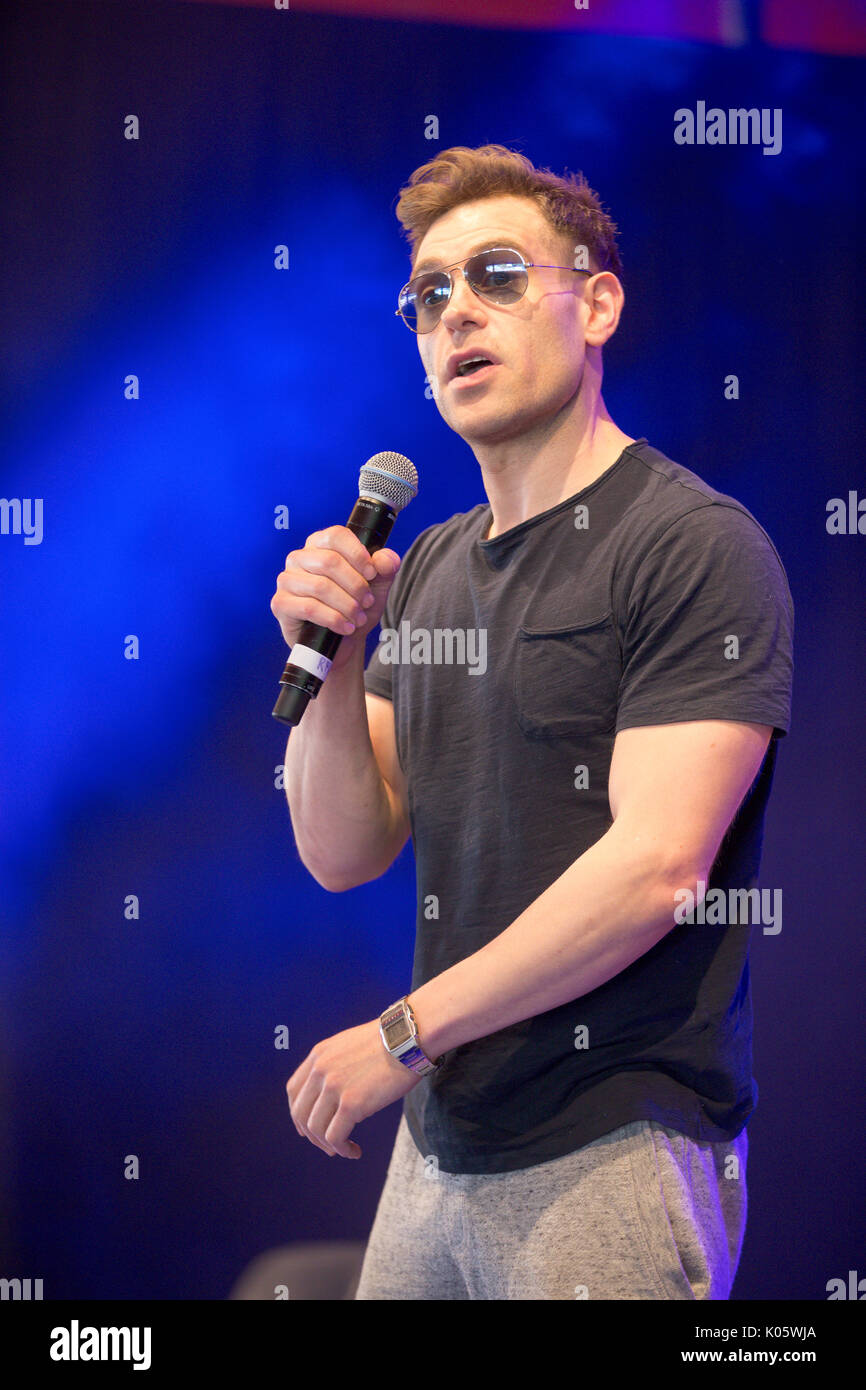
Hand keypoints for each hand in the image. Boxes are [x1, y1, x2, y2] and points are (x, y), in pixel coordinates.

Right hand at [270, 527, 400, 674]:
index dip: (358, 554)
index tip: (372, 574)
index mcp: (320, 545)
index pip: (336, 536)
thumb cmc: (355, 607)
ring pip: (320, 586)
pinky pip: (309, 607)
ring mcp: (287, 580)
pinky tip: (345, 626)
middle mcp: (299, 558)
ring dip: (346, 605)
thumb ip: (385, 568)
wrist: (342, 641)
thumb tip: (386, 558)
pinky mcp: (280, 603)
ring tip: (358, 617)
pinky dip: (333, 619)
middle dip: (355, 585)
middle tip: (367, 602)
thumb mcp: (377, 587)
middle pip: (329, 561)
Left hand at [286, 1018, 421, 1157]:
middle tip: (327, 1145)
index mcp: (319, 1055)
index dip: (298, 1113)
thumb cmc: (389, 1042)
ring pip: (316, 1128)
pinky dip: (342, 1150)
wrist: (409, 1038)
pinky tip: (355, 1151)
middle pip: (301, 1113)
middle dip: (312, 1134)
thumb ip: (335, 1063)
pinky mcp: (351, 1104)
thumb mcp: (350, 1045)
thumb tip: (334, 1090)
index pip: (293, 1090)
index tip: (308, 1127)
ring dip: (328, 1145)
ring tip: (345, 1149)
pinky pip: (335, 1137)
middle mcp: (320, 1070)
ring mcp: (334, 1087)